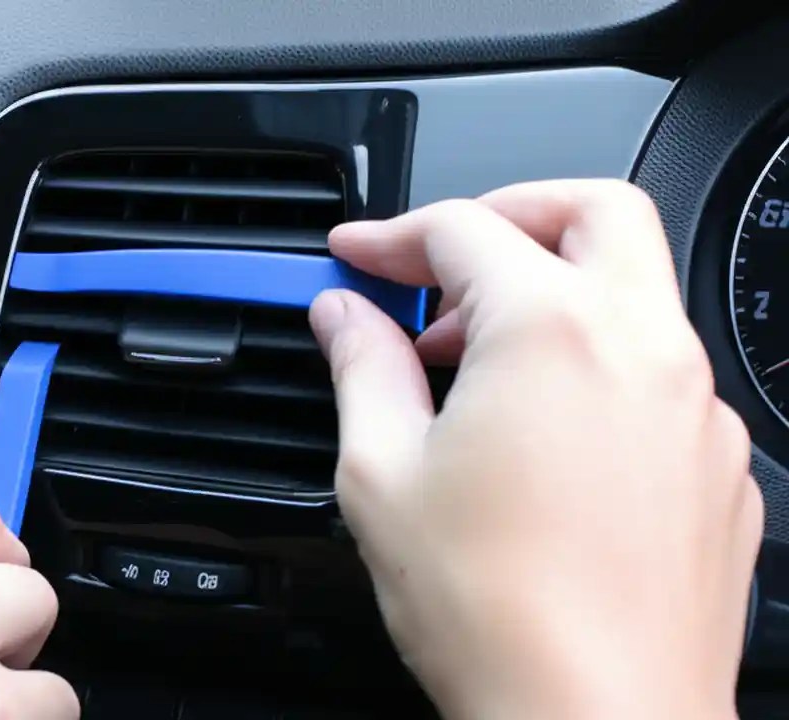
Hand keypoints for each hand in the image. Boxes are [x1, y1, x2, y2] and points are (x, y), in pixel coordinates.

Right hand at [310, 180, 762, 719]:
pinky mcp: (719, 464)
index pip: (462, 230)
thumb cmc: (497, 614)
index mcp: (552, 332)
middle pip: (590, 211)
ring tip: (474, 363)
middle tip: (440, 263)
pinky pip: (659, 372)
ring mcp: (696, 407)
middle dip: (506, 215)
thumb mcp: (383, 475)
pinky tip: (540, 431)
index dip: (392, 235)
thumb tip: (345, 315)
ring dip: (552, 291)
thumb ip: (362, 367)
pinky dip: (596, 364)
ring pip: (634, 289)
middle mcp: (644, 349)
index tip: (357, 256)